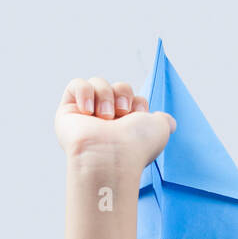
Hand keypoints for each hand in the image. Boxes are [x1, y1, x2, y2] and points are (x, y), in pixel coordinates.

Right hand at [55, 76, 175, 171]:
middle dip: (123, 95)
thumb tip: (169, 122)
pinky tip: (87, 111)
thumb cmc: (136, 146)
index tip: (138, 116)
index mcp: (127, 128)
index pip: (133, 99)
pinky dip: (84, 92)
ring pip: (98, 83)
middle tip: (122, 115)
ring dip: (105, 95)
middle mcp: (107, 123)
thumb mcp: (160, 129)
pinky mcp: (67, 113)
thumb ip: (164, 121)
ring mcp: (86, 118)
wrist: (110, 155)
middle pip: (117, 88)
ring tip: (105, 117)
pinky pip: (76, 85)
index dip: (138, 102)